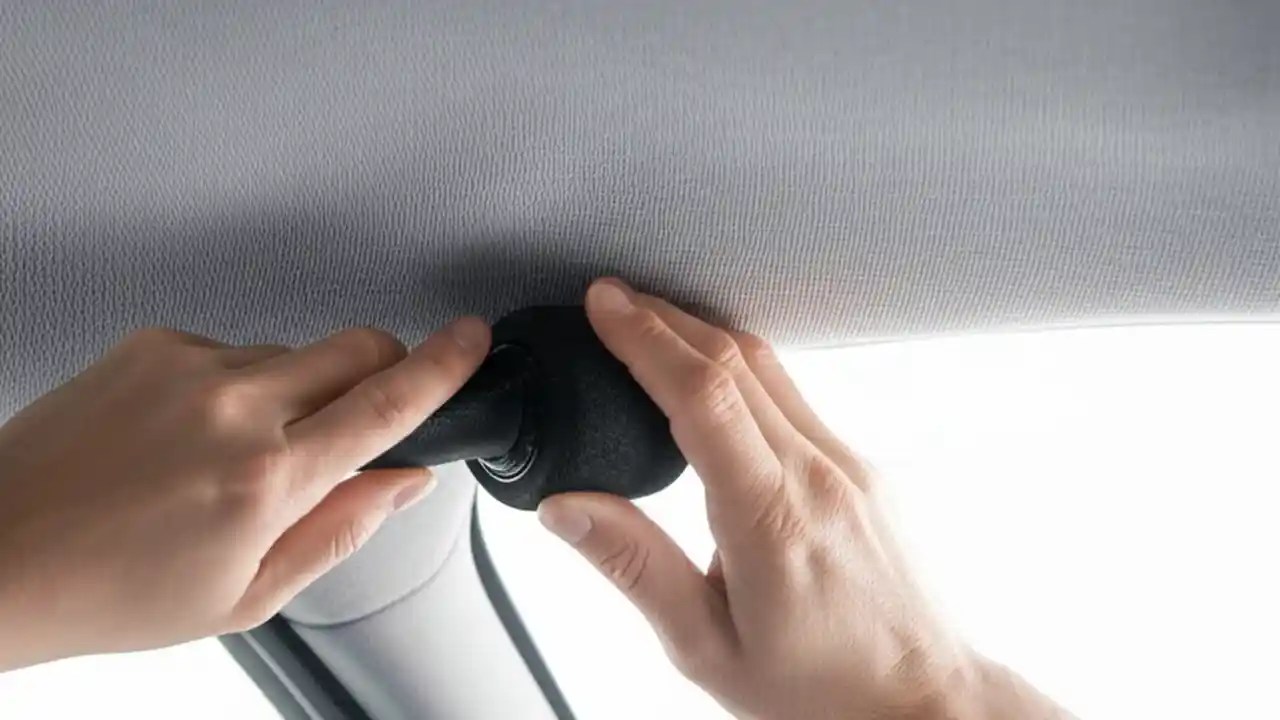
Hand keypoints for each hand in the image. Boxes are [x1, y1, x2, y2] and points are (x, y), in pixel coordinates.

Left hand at [0, 318, 489, 669]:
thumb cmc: (110, 589)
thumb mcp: (247, 594)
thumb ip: (343, 529)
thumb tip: (404, 483)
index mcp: (266, 479)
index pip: (387, 403)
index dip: (444, 366)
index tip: (472, 340)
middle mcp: (232, 407)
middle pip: (357, 347)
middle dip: (380, 371)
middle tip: (353, 418)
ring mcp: (189, 364)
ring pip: (296, 351)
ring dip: (297, 390)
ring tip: (235, 452)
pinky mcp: (152, 342)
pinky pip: (234, 348)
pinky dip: (237, 385)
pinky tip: (192, 432)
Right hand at [538, 279, 1070, 719]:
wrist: (920, 698)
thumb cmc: (818, 688)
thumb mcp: (705, 646)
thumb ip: (634, 567)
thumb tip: (565, 508)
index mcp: (772, 519)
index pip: (705, 397)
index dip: (647, 338)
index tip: (604, 306)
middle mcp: (818, 475)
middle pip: (735, 361)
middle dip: (664, 317)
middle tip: (610, 299)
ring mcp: (848, 463)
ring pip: (770, 366)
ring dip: (702, 332)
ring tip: (647, 319)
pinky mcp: (860, 466)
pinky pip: (793, 391)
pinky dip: (739, 364)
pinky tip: (708, 370)